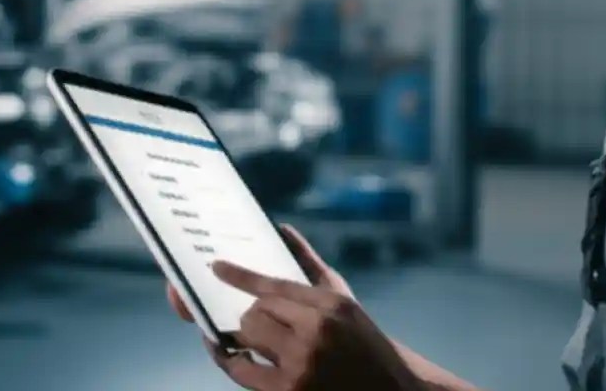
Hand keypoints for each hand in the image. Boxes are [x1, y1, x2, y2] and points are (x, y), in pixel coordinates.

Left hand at [166, 224, 423, 390]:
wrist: (388, 387)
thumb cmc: (360, 338)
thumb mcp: (342, 299)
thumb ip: (309, 263)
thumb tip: (282, 230)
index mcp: (331, 304)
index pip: (275, 284)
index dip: (241, 275)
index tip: (217, 267)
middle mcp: (316, 332)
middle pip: (256, 311)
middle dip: (250, 313)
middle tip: (253, 317)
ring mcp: (301, 364)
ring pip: (248, 336)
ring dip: (243, 335)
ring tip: (246, 336)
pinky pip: (241, 371)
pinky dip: (231, 360)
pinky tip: (230, 354)